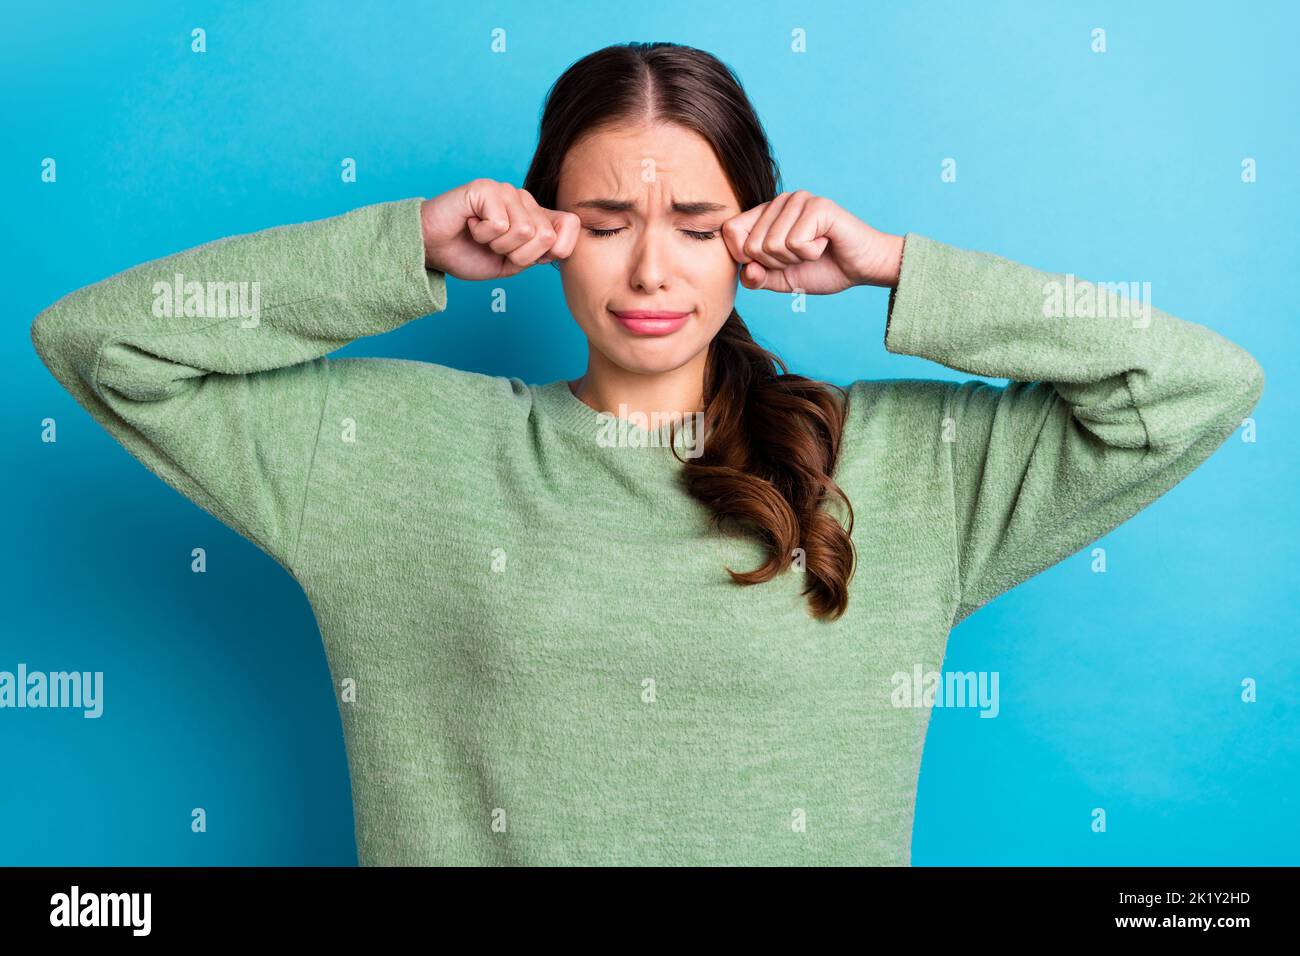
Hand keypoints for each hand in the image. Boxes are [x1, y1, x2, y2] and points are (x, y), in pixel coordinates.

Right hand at [420, 179, 580, 279]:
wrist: (432, 249)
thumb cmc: (468, 254)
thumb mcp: (512, 264)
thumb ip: (539, 254)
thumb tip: (558, 243)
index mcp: (535, 216)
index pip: (571, 225)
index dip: (555, 249)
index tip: (524, 256)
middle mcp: (524, 199)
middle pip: (545, 236)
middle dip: (518, 255)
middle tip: (494, 247)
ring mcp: (506, 191)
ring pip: (524, 231)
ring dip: (498, 245)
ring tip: (481, 235)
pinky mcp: (486, 188)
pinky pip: (500, 224)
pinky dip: (483, 235)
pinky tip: (471, 225)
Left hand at [721, 190, 904, 293]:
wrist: (861, 269)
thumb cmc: (823, 269)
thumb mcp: (780, 280)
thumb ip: (756, 277)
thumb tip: (746, 268)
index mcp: (765, 214)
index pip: (729, 232)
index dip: (746, 258)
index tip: (774, 262)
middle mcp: (779, 201)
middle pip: (750, 245)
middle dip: (776, 264)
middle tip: (801, 256)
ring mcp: (798, 200)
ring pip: (771, 245)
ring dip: (795, 259)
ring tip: (814, 250)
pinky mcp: (817, 205)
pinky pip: (795, 243)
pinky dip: (811, 254)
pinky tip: (825, 244)